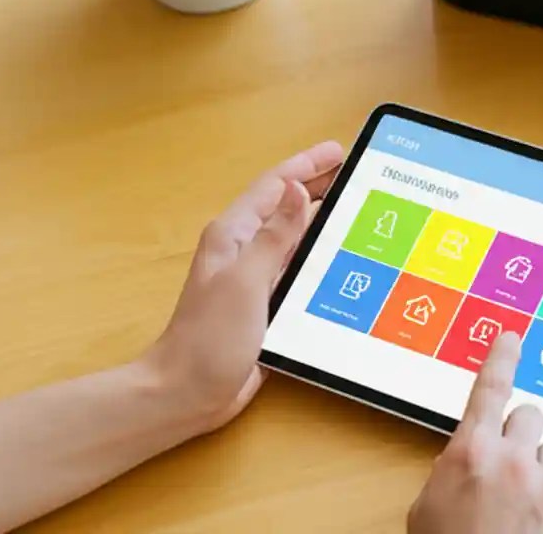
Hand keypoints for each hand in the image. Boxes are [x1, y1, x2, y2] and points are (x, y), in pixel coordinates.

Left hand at [141, 141, 343, 432]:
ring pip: (294, 237)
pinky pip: (296, 269)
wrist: (187, 392)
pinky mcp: (265, 304)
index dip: (306, 165)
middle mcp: (243, 250)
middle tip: (354, 172)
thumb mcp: (246, 281)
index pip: (274, 186)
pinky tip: (340, 259)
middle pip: (286, 207)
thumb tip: (297, 190)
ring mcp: (254, 278)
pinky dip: (318, 256)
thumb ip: (275, 236)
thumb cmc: (208, 338)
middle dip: (318, 185)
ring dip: (321, 220)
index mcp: (233, 236)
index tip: (337, 150)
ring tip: (355, 208)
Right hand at [408, 332, 542, 533]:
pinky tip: (535, 531)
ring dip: (540, 471)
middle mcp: (513, 460)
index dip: (501, 358)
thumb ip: (452, 471)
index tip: (512, 337)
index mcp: (470, 453)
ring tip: (522, 506)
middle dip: (519, 436)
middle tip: (506, 465)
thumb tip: (469, 461)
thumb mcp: (428, 509)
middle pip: (530, 417)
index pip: (489, 389)